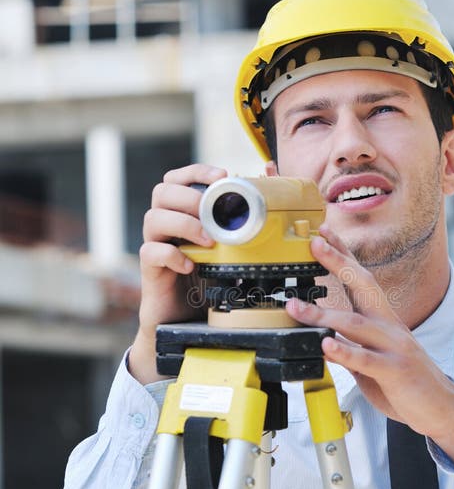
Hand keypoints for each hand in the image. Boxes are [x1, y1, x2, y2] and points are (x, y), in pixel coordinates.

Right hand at [128, 163, 226, 383]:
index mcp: (183, 213)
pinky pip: (151, 252)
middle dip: (190, 196)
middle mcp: (165, 225)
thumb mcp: (231, 249)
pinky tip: (191, 264)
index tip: (221, 175)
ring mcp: (155, 245)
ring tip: (209, 241)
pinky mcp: (150, 270)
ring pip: (153, 218)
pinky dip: (172, 254)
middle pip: (162, 191)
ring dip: (184, 224)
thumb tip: (268, 192)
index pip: (179, 178)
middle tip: (213, 212)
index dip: (197, 170)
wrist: (189, 318)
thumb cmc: (210, 278)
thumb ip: (242, 225)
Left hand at [286, 226, 453, 468]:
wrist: (440, 408)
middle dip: (337, 262)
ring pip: (356, 323)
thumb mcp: (373, 357)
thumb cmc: (404, 381)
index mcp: (383, 320)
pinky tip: (326, 344)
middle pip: (362, 285)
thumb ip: (350, 343)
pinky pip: (366, 359)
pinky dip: (344, 351)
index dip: (342, 255)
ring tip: (296, 307)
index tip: (322, 234)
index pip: (361, 280)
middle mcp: (389, 326)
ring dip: (322, 314)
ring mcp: (393, 347)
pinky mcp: (395, 370)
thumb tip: (321, 334)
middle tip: (314, 243)